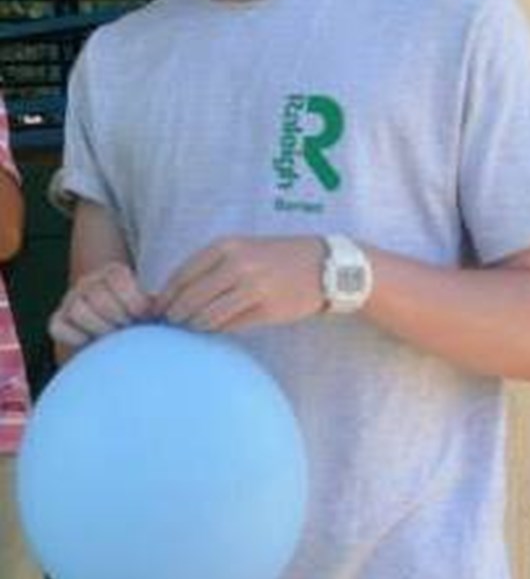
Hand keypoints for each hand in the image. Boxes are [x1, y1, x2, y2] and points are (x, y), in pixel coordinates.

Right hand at [49, 262, 154, 350]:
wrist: (114, 335)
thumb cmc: (138, 319)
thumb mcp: (149, 306)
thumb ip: (155, 304)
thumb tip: (161, 309)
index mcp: (113, 273)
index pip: (117, 276)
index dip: (132, 298)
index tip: (143, 315)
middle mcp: (89, 283)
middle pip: (98, 295)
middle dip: (117, 315)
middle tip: (128, 327)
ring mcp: (71, 301)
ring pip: (78, 310)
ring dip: (99, 327)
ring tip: (112, 337)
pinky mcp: (58, 321)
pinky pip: (59, 327)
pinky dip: (75, 337)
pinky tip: (91, 343)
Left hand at [154, 237, 325, 331]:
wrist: (323, 265)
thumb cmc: (278, 257)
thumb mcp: (244, 249)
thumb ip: (212, 267)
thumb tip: (174, 294)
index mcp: (226, 246)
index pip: (181, 275)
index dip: (166, 297)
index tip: (157, 311)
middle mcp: (236, 264)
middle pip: (189, 298)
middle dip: (174, 316)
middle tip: (168, 327)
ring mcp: (252, 287)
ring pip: (206, 316)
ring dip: (193, 327)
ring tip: (188, 332)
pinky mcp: (266, 309)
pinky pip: (229, 326)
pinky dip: (215, 331)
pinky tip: (212, 332)